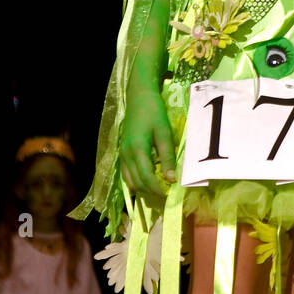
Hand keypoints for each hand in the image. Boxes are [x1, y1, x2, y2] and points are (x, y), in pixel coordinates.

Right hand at [121, 82, 176, 204]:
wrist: (139, 97)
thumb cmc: (154, 113)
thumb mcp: (164, 133)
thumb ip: (167, 157)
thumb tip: (172, 178)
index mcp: (137, 150)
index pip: (146, 178)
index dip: (157, 189)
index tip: (168, 195)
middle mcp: (126, 155)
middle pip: (137, 182)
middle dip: (151, 192)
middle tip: (165, 195)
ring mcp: (122, 154)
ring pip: (129, 180)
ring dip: (142, 188)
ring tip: (158, 190)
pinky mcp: (122, 152)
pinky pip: (126, 173)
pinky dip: (135, 181)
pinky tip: (146, 180)